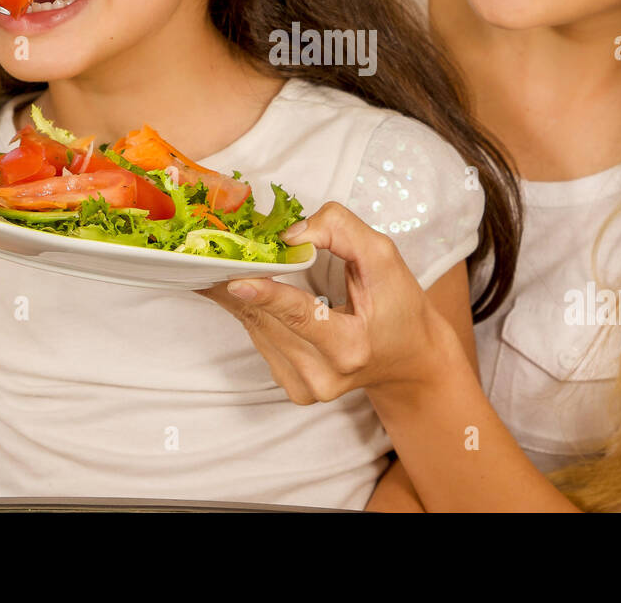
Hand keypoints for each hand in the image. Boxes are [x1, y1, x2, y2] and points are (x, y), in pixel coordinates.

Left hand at [193, 200, 455, 404]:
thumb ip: (341, 232)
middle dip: (240, 283)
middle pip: (269, 320)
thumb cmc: (399, 306)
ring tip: (222, 264)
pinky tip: (247, 290)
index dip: (270, 296)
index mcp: (352, 348)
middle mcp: (325, 376)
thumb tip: (289, 235)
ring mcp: (306, 387)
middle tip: (211, 253)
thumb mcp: (384, 259)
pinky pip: (260, 339)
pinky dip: (252, 309)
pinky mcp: (292, 387)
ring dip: (239, 294)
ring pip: (257, 328)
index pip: (303, 317)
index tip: (238, 281)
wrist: (409, 357)